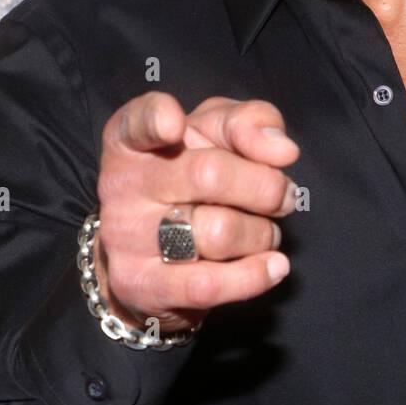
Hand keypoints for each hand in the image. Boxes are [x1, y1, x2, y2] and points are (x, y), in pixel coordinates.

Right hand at [93, 94, 299, 332]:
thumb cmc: (190, 179)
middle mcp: (122, 184)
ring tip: (264, 233)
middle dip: (265, 186)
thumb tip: (282, 149)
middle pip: (208, 175)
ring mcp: (126, 238)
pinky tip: (274, 266)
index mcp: (131, 139)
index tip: (176, 125)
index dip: (156, 119)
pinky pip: (208, 284)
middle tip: (283, 195)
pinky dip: (254, 276)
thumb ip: (247, 123)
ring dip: (261, 234)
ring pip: (218, 232)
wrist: (150, 259)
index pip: (138, 121)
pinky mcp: (141, 285)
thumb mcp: (215, 136)